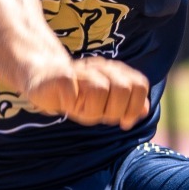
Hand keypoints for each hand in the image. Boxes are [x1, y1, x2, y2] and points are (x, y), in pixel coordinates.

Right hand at [21, 55, 151, 128]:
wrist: (42, 79)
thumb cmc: (76, 94)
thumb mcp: (105, 102)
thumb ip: (127, 104)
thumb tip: (146, 110)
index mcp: (115, 72)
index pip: (139, 85)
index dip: (136, 106)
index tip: (124, 122)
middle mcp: (100, 68)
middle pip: (124, 88)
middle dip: (115, 111)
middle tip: (100, 115)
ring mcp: (81, 70)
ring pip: (101, 89)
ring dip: (93, 110)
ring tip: (82, 109)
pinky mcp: (62, 76)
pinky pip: (75, 95)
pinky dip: (73, 105)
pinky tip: (68, 104)